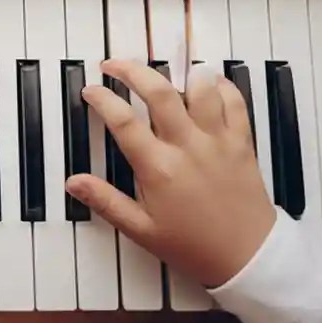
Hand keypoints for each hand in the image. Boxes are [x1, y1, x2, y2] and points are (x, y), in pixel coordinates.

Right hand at [67, 60, 275, 287]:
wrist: (248, 258)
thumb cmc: (193, 246)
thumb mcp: (141, 230)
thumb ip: (106, 201)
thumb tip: (73, 181)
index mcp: (159, 168)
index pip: (123, 121)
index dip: (102, 99)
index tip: (90, 90)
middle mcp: (188, 147)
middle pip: (159, 91)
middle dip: (131, 70)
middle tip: (114, 64)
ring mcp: (218, 141)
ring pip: (201, 88)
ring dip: (180, 73)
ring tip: (164, 73)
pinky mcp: (242, 142)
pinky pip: (234, 101)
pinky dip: (221, 86)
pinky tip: (207, 84)